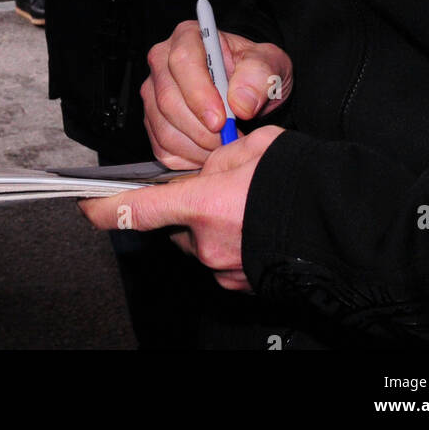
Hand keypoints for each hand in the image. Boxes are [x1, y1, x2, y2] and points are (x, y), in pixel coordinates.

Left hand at [80, 125, 284, 290]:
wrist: (342, 226)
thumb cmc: (299, 182)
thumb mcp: (253, 146)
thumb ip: (219, 157)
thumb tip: (210, 168)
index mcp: (202, 205)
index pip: (137, 209)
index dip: (105, 208)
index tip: (86, 205)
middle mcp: (206, 243)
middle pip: (176, 223)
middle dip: (187, 204)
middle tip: (219, 185)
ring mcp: (224, 268)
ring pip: (201, 240)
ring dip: (212, 223)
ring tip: (247, 202)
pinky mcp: (243, 283)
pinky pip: (224, 257)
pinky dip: (232, 240)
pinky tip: (257, 223)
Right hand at [142, 20, 292, 168]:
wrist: (249, 93)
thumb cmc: (255, 73)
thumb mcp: (270, 64)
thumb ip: (259, 76)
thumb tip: (239, 102)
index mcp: (188, 37)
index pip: (182, 61)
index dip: (199, 94)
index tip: (221, 120)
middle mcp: (163, 61)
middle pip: (168, 99)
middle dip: (201, 128)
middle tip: (230, 138)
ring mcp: (154, 92)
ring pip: (164, 128)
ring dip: (198, 146)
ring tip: (225, 145)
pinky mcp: (153, 120)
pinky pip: (163, 147)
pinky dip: (190, 158)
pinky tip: (211, 151)